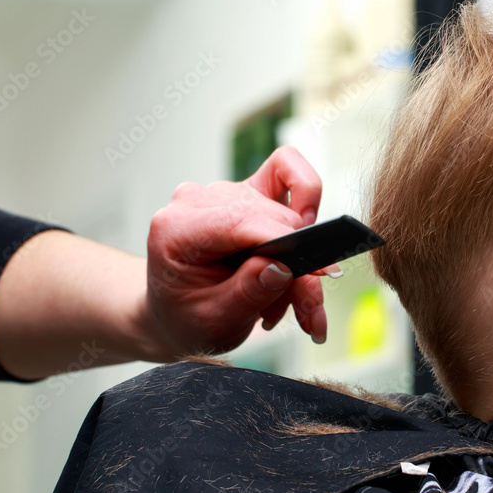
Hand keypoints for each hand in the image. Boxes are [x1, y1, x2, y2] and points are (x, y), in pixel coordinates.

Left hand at [141, 146, 341, 358]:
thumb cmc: (187, 317)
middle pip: (270, 217)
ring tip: (293, 298)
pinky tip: (305, 237)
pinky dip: (306, 202)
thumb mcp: (215, 320)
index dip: (283, 241)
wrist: (177, 314)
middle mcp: (198, 201)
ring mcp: (223, 193)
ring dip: (300, 257)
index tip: (317, 269)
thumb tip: (282, 268)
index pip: (238, 220)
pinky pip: (286, 171)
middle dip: (298, 266)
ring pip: (285, 210)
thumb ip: (248, 293)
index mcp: (176, 228)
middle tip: (307, 308)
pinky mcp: (246, 191)